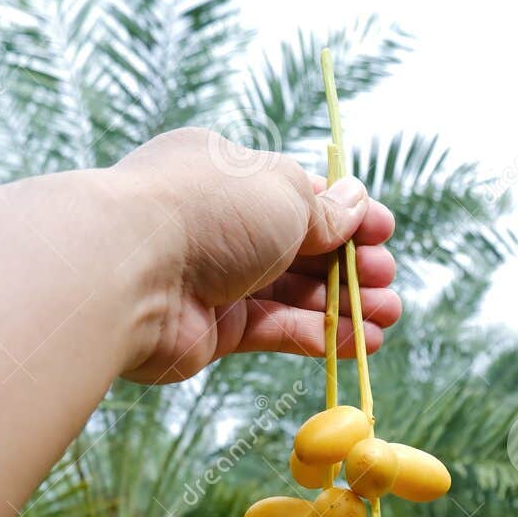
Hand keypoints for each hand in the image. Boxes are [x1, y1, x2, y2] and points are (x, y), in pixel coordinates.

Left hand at [112, 128, 399, 383]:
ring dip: (342, 306)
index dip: (344, 215)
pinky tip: (357, 343)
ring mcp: (214, 278)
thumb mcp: (282, 194)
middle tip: (387, 281)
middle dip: (349, 265)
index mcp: (228, 173)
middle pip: (298, 248)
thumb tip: (356, 204)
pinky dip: (315, 335)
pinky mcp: (212, 329)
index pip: (297, 195)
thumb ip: (324, 210)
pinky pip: (273, 330)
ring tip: (386, 318)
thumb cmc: (207, 211)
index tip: (383, 233)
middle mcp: (219, 224)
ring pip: (290, 293)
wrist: (129, 272)